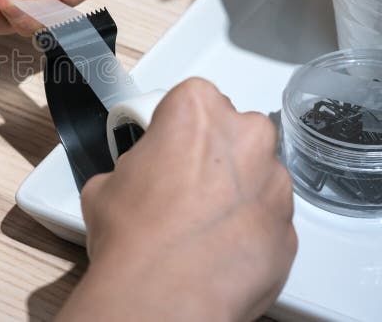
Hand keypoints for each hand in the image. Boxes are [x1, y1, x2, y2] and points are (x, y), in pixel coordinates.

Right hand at [59, 78, 296, 321]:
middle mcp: (245, 138)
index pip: (193, 98)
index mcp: (197, 111)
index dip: (177, 125)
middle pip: (235, 130)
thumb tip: (134, 182)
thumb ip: (132, 167)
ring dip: (235, 191)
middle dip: (214, 152)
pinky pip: (268, 217)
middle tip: (182, 184)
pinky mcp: (288, 229)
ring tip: (198, 223)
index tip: (167, 145)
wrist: (162, 296)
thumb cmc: (134, 236)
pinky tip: (217, 248)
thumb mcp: (105, 184)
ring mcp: (274, 184)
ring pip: (257, 174)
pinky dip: (248, 229)